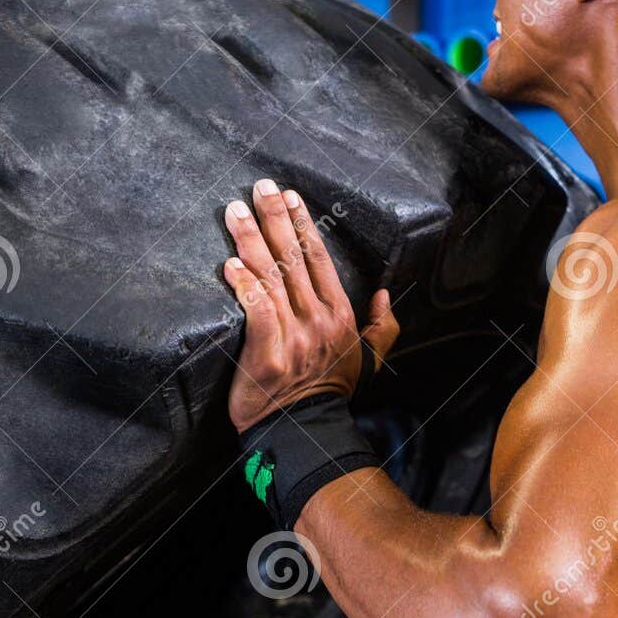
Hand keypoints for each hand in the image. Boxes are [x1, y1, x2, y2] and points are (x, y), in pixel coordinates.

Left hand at [222, 180, 399, 433]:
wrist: (305, 430)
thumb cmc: (331, 393)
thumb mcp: (367, 361)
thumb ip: (381, 328)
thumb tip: (385, 296)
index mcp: (339, 315)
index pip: (319, 259)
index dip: (303, 225)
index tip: (289, 196)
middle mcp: (317, 319)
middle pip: (293, 259)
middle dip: (274, 219)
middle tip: (258, 187)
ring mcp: (293, 336)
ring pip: (270, 278)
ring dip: (251, 241)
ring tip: (234, 212)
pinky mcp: (267, 354)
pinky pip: (256, 311)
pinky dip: (244, 286)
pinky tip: (231, 264)